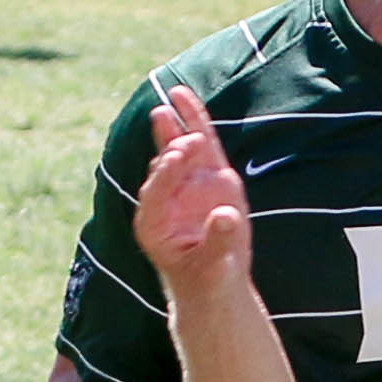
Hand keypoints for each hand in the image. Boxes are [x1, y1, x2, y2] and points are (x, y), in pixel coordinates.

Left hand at [130, 82, 245, 289]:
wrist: (215, 285)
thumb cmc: (210, 281)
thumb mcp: (215, 269)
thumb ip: (219, 242)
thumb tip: (226, 215)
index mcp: (154, 225)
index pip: (156, 193)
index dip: (166, 174)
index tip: (176, 154)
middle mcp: (167, 201)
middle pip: (163, 166)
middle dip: (169, 146)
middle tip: (170, 123)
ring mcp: (188, 187)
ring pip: (179, 149)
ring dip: (175, 126)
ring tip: (175, 96)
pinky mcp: (210, 178)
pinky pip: (202, 145)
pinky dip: (194, 123)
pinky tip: (183, 98)